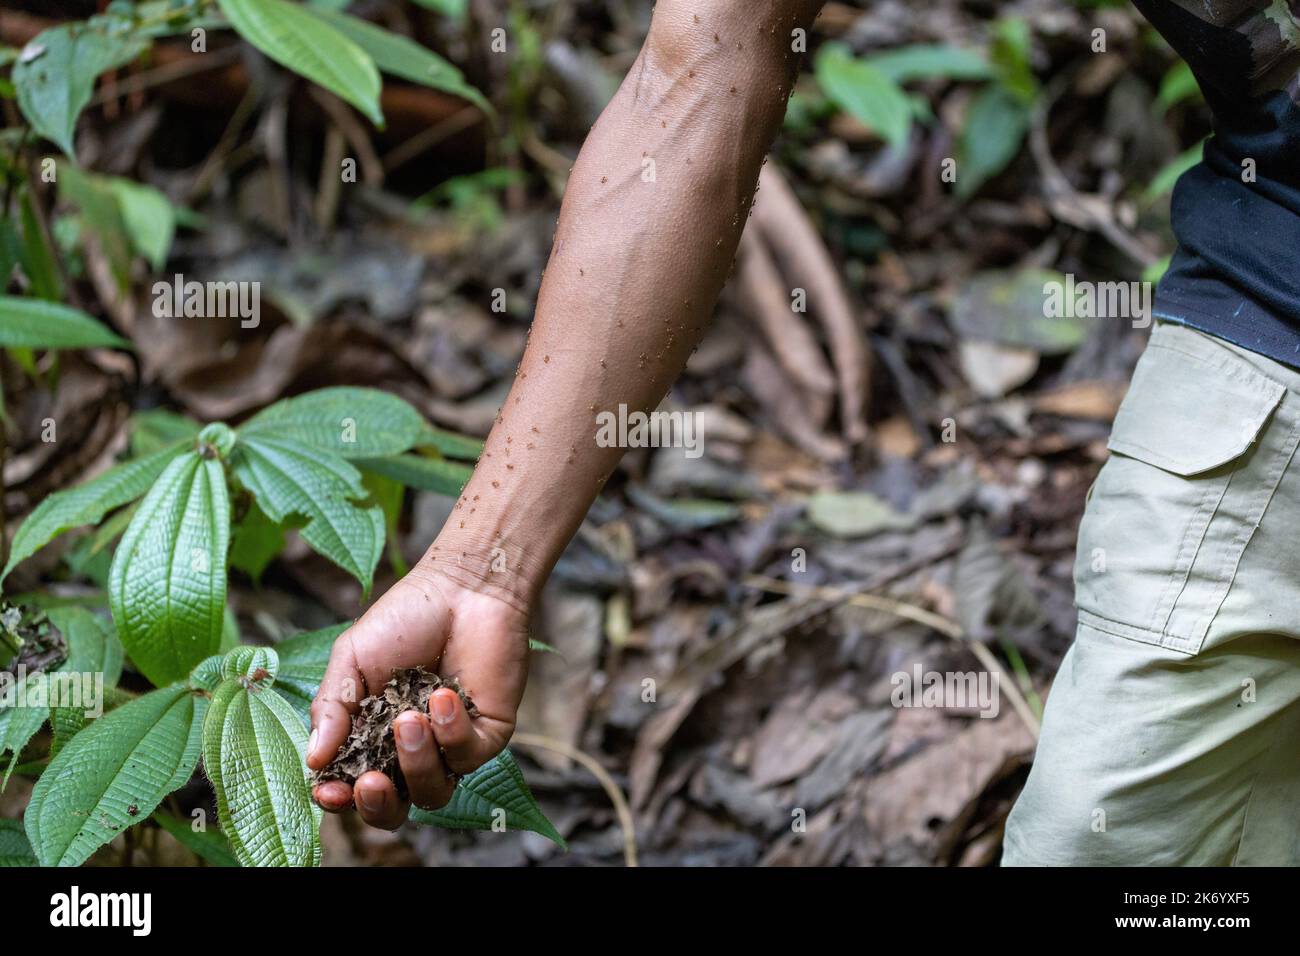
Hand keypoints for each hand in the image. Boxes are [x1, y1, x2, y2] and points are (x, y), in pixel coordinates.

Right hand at [307, 563, 529, 828]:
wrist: (462, 588)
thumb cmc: (404, 619)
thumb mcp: (351, 660)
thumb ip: (331, 708)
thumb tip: (313, 760)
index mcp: (372, 738)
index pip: (353, 786)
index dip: (340, 798)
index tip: (328, 791)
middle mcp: (412, 751)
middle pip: (394, 808)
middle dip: (379, 805)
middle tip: (369, 782)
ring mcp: (451, 746)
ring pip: (433, 792)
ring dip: (417, 762)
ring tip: (408, 719)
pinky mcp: (488, 734)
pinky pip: (468, 757)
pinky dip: (451, 732)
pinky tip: (443, 698)